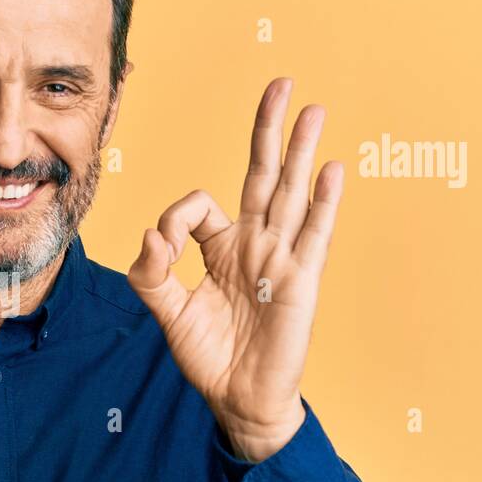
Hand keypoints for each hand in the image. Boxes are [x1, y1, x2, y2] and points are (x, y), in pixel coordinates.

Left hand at [127, 78, 343, 461]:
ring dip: (301, 151)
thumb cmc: (209, 355)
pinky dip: (322, 202)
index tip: (162, 244)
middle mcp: (255, 244)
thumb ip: (152, 270)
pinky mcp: (301, 281)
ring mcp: (281, 258)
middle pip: (263, 175)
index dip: (175, 218)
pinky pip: (313, 235)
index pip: (200, 206)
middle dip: (270, 130)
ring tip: (312, 110)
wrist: (239, 398)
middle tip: (281, 83)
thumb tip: (150, 230)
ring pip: (291, 193)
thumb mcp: (167, 310)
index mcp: (222, 247)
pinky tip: (331, 170)